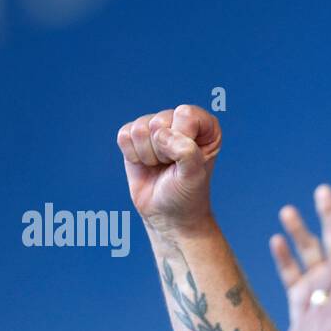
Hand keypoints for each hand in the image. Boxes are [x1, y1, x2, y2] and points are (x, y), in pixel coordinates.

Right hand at [117, 104, 221, 235]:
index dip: (181, 139)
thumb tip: (160, 134)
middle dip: (162, 151)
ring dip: (147, 155)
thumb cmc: (187, 195)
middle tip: (171, 167)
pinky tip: (145, 164)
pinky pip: (124, 135)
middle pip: (159, 122)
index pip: (186, 114)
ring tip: (160, 167)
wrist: (169, 215)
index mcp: (206, 126)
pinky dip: (133, 155)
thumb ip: (186, 151)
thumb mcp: (194, 175)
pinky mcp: (135, 137)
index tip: (186, 161)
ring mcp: (157, 128)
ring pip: (140, 129)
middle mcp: (181, 121)